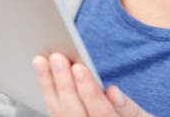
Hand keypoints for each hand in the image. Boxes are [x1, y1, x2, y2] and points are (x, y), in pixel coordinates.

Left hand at [33, 53, 152, 116]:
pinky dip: (48, 92)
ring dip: (48, 85)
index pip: (101, 112)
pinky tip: (44, 75)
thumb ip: (128, 107)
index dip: (89, 91)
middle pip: (73, 111)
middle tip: (57, 57)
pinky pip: (54, 113)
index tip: (79, 69)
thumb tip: (113, 92)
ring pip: (58, 112)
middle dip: (63, 83)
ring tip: (41, 61)